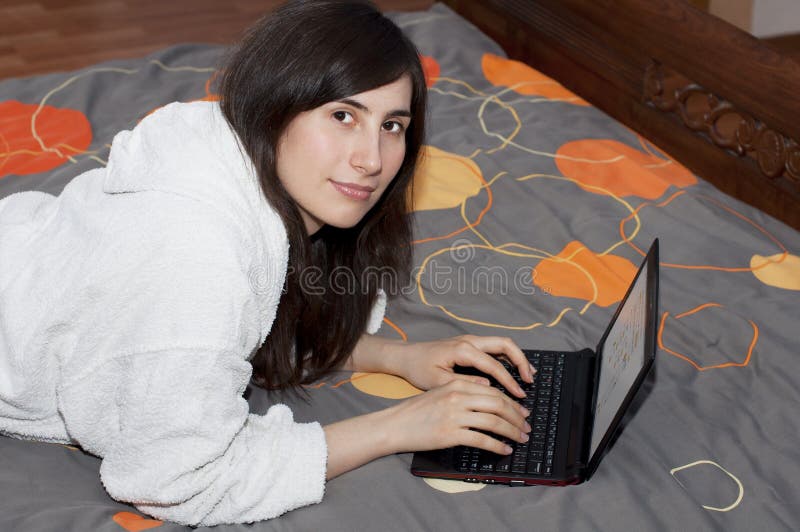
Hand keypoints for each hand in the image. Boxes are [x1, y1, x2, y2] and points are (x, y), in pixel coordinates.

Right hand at [382, 380, 531, 454]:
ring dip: (511, 431)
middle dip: (517, 417)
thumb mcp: (439, 391)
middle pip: (498, 405)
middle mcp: (457, 397)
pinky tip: (504, 449)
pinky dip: (497, 445)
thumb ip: (463, 389)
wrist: (395, 425)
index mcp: (456, 384)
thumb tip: (489, 392)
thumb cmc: (416, 411)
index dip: (512, 403)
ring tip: (520, 439)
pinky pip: (482, 439)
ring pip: (494, 422)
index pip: (493, 391)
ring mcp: (454, 415)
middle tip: (526, 427)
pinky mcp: (451, 434)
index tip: (522, 412)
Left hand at [392, 335, 535, 397]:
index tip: (519, 395)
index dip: (509, 381)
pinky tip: (514, 369)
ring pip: (502, 344)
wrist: (406, 356)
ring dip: (517, 357)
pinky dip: (507, 356)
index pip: (494, 365)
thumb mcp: (438, 381)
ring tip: (529, 374)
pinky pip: (494, 347)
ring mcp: (470, 340)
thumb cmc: (419, 368)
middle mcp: (469, 341)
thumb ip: (464, 384)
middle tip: (530, 380)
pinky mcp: (470, 344)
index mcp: (463, 350)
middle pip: (505, 345)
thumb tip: (488, 388)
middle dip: (521, 361)